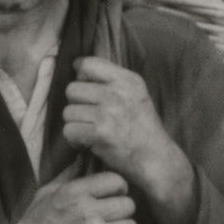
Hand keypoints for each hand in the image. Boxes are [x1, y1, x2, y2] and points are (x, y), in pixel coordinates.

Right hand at [0, 171, 137, 223]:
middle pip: (128, 204)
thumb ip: (68, 176)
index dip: (118, 188)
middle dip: (122, 212)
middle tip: (112, 219)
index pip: (116, 180)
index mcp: (74, 192)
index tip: (114, 196)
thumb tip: (83, 156)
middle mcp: (87, 211)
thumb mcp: (45, 195)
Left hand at [65, 57, 196, 223]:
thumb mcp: (136, 95)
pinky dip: (74, 140)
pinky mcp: (100, 133)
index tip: (84, 90)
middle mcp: (117, 93)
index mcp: (127, 80)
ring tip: (90, 132)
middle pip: (72, 89)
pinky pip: (69, 130)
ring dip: (75, 124)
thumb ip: (112, 81)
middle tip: (89, 117)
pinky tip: (87, 143)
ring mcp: (108, 113)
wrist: (156, 160)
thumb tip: (78, 68)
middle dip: (76, 105)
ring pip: (68, 112)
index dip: (80, 76)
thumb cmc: (143, 130)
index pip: (88, 63)